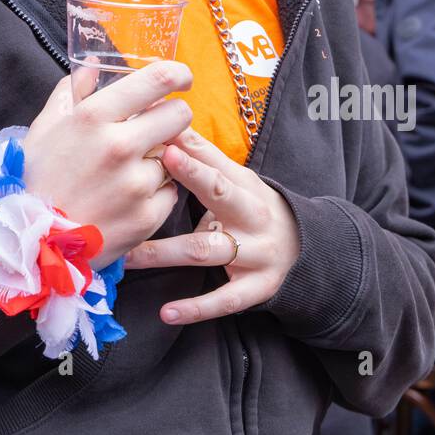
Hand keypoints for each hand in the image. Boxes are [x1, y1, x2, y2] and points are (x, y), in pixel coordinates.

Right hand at [22, 59, 192, 268]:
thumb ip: (71, 90)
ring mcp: (137, 184)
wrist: (32, 245)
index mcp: (94, 117)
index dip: (178, 73)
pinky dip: (156, 192)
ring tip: (126, 174)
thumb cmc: (35, 180)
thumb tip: (93, 64)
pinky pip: (170, 192)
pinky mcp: (147, 216)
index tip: (181, 77)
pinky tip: (128, 198)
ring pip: (173, 156)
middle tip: (157, 126)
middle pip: (180, 115)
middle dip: (172, 117)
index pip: (159, 79)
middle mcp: (120, 146)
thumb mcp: (45, 128)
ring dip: (158, 160)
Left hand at [122, 128, 300, 322]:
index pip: (215, 164)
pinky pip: (224, 300)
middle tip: (155, 172)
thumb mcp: (235, 180)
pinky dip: (195, 308)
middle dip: (194, 178)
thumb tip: (163, 121)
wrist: (305, 249)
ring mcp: (255, 254)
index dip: (191, 154)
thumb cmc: (252, 207)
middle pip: (221, 194)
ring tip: (129, 257)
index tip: (163, 143)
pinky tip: (166, 313)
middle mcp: (252, 216)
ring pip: (207, 250)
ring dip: (165, 253)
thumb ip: (200, 155)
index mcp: (244, 185)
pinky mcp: (255, 289)